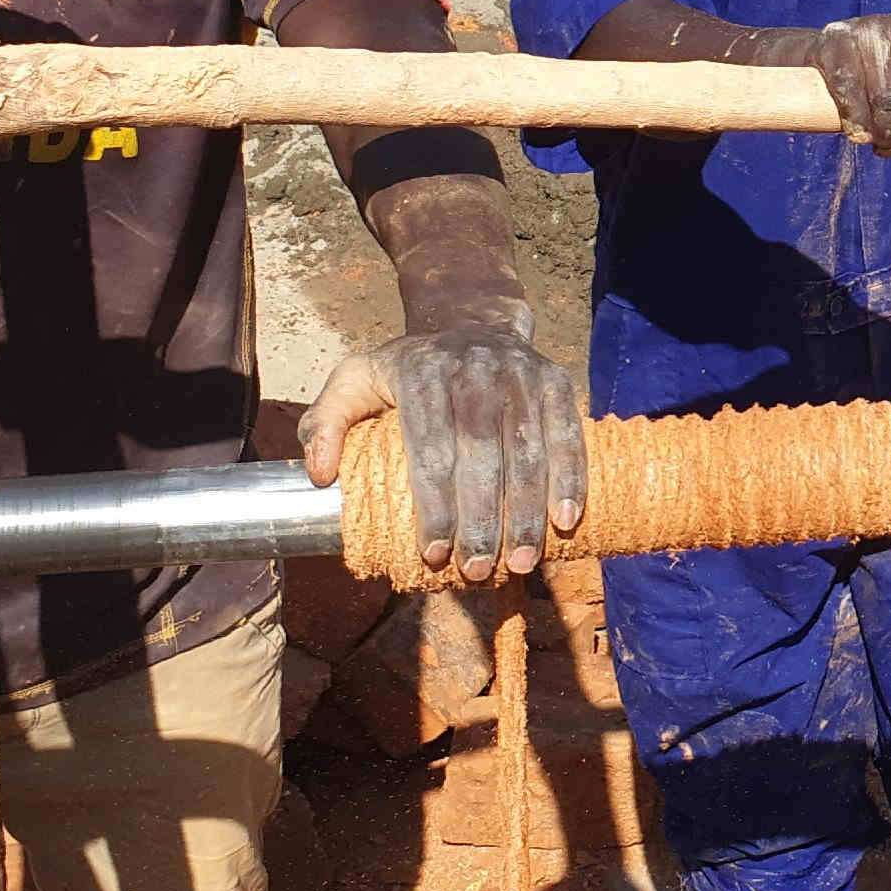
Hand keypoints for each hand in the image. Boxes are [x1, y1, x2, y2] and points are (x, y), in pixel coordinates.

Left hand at [299, 320, 586, 581]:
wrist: (472, 319)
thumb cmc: (409, 369)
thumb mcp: (355, 379)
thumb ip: (326, 423)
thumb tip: (319, 476)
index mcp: (420, 371)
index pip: (430, 447)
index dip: (434, 505)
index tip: (433, 554)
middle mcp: (472, 367)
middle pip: (482, 453)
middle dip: (482, 519)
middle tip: (477, 570)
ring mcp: (519, 372)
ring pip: (528, 448)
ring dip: (527, 510)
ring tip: (523, 562)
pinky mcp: (554, 379)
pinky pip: (567, 433)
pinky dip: (570, 478)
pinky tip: (566, 520)